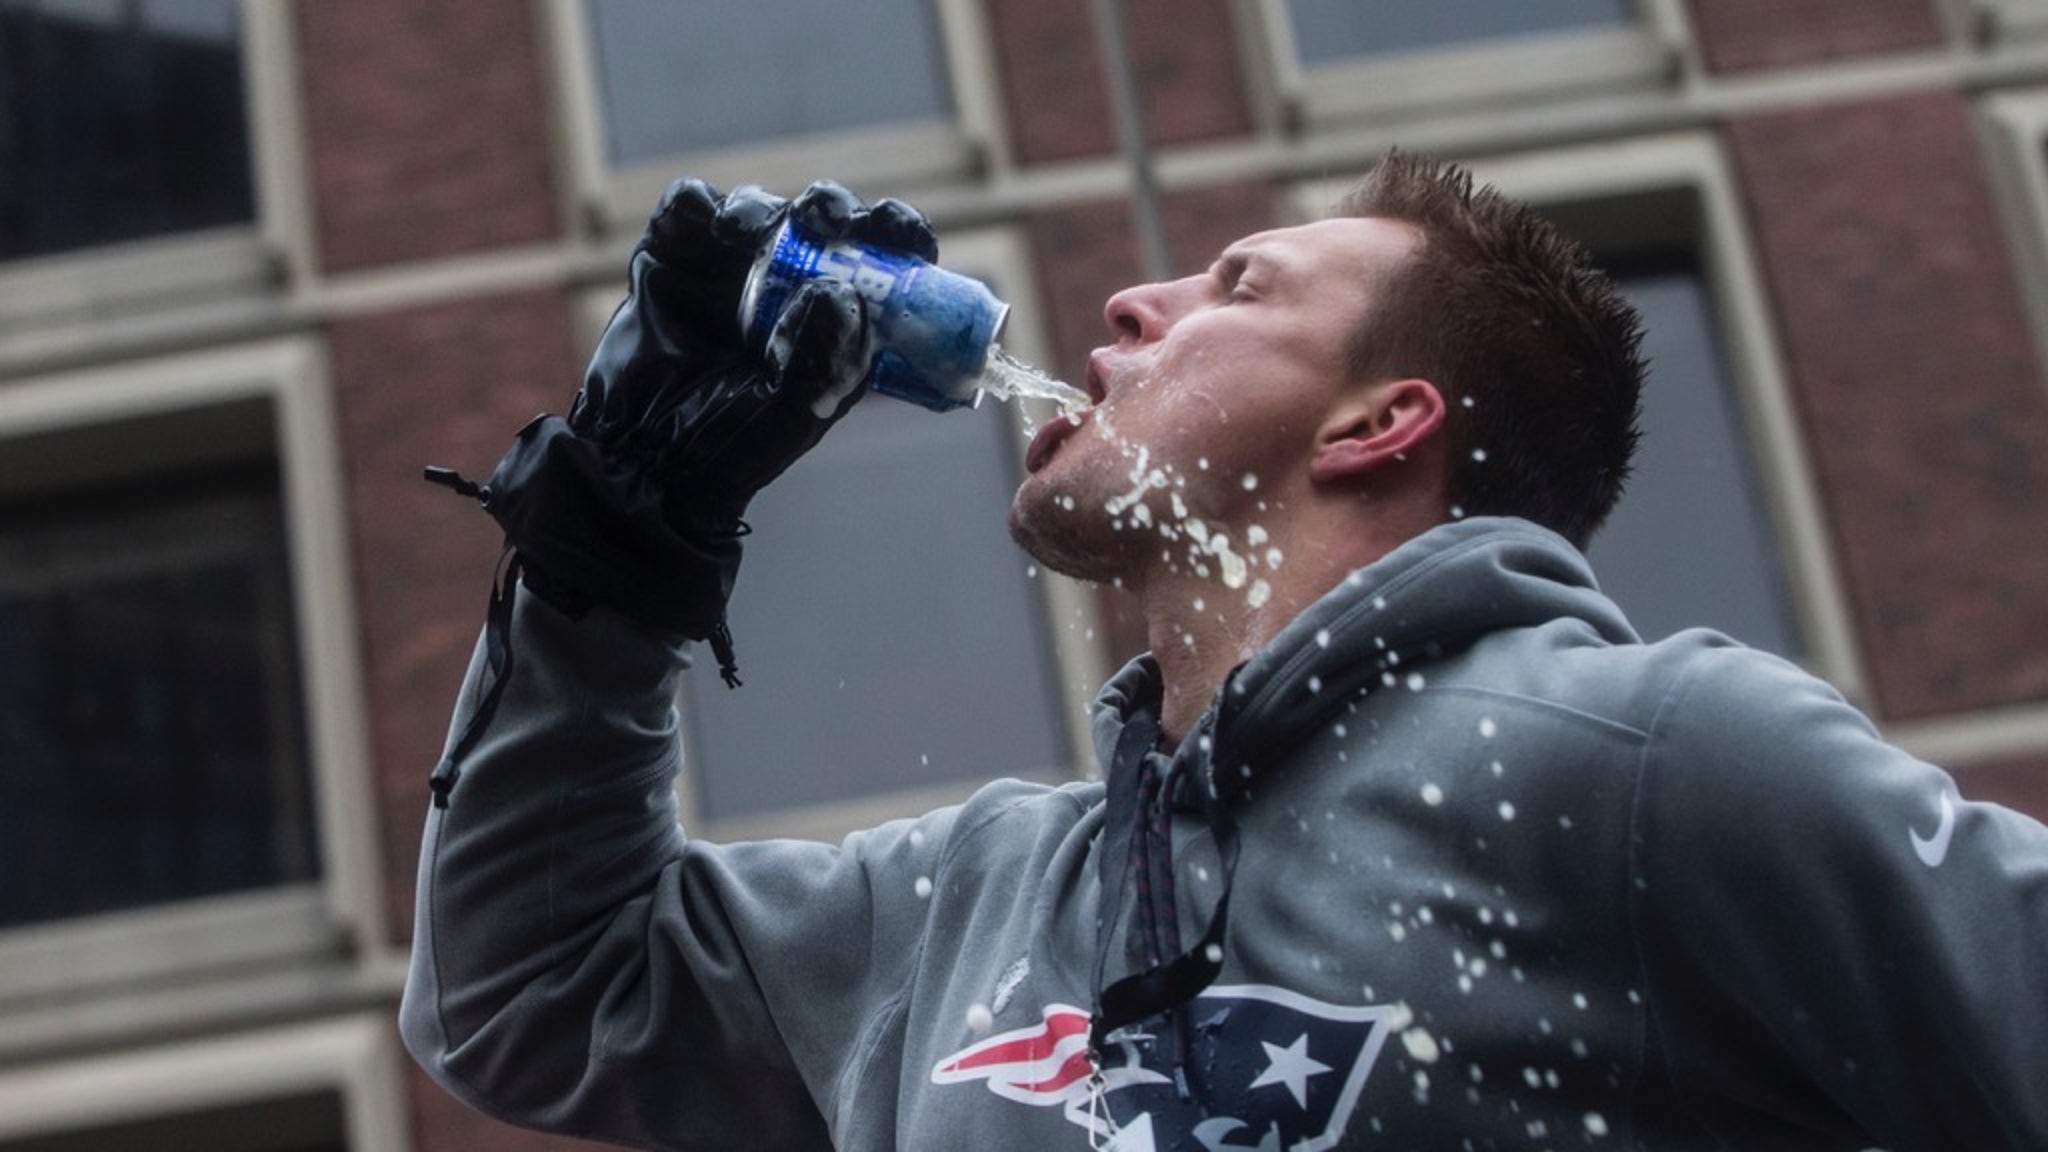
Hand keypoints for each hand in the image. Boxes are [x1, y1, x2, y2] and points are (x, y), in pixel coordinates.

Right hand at [459, 179, 938, 682]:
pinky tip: (716, 227)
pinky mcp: (672, 255)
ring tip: (755, 233)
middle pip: (826, 222)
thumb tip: (840, 291)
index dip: (900, 238)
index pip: (882, 263)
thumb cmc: (727, 450)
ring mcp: (729, 267)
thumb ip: (820, 358)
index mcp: (834, 322)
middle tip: (833, 219)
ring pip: (762, 208)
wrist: (640, 463)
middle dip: (836, 208)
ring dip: (768, 210)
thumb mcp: (792, 413)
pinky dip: (702, 205)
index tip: (905, 234)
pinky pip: (689, 207)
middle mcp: (787, 286)